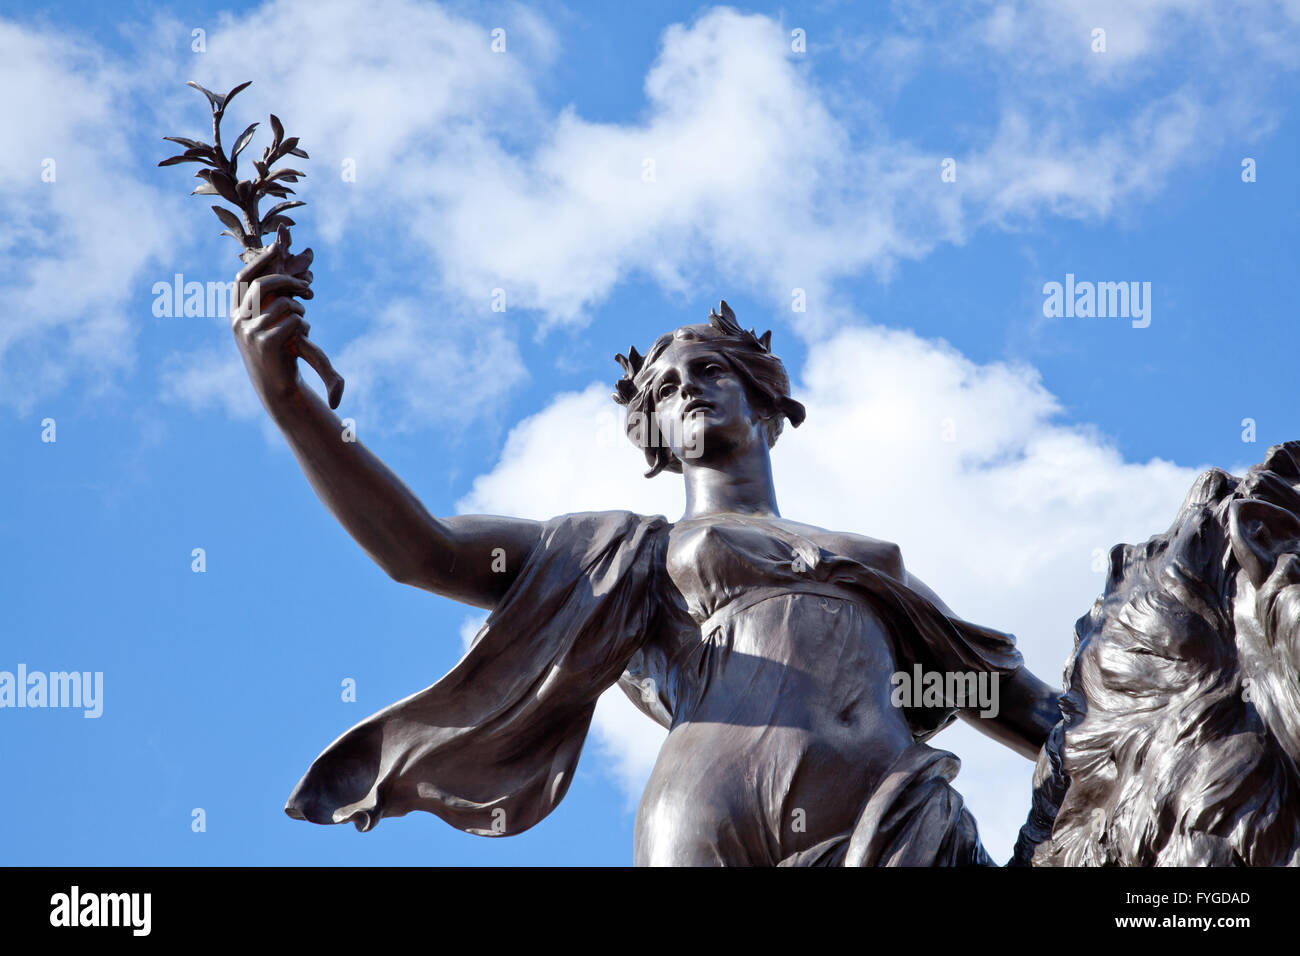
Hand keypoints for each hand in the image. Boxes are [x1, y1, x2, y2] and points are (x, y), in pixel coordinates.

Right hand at [231, 230, 314, 407]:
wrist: (277, 389)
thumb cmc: (276, 353)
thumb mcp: (265, 326)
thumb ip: (267, 303)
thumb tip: (283, 271)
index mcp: (235, 314)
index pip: (242, 279)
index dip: (260, 262)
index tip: (277, 248)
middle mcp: (238, 321)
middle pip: (262, 285)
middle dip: (288, 281)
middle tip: (307, 288)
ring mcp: (250, 333)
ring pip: (284, 304)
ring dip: (300, 312)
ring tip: (302, 325)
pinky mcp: (266, 344)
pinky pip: (293, 321)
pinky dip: (303, 327)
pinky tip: (301, 341)